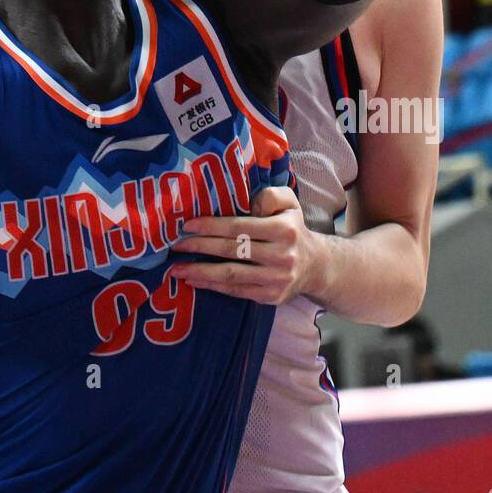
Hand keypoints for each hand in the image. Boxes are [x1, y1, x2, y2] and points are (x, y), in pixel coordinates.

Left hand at [171, 186, 319, 305]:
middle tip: (175, 245)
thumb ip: (270, 195)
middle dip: (200, 247)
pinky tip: (196, 281)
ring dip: (201, 272)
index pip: (240, 227)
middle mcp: (282, 256)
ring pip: (232, 274)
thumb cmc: (293, 228)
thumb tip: (247, 205)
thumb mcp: (289, 202)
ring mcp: (277, 279)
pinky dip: (215, 286)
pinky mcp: (272, 297)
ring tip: (178, 269)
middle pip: (232, 250)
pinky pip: (238, 291)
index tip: (187, 226)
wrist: (316, 265)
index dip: (211, 226)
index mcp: (284, 229)